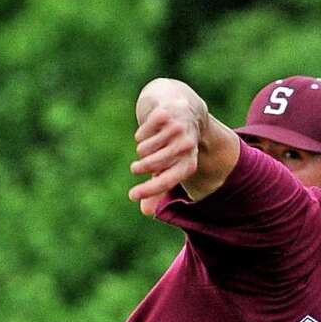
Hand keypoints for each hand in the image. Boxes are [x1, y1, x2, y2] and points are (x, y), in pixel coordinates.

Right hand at [129, 102, 202, 216]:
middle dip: (139, 168)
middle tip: (135, 168)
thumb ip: (158, 189)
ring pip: (144, 149)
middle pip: (151, 164)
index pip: (167, 181)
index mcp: (189, 164)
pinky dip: (142, 134)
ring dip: (142, 148)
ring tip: (150, 144)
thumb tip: (145, 211)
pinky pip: (142, 133)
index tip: (131, 195)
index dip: (149, 190)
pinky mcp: (166, 114)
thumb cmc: (175, 147)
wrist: (185, 110)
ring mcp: (177, 129)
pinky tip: (152, 129)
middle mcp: (186, 147)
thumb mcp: (169, 167)